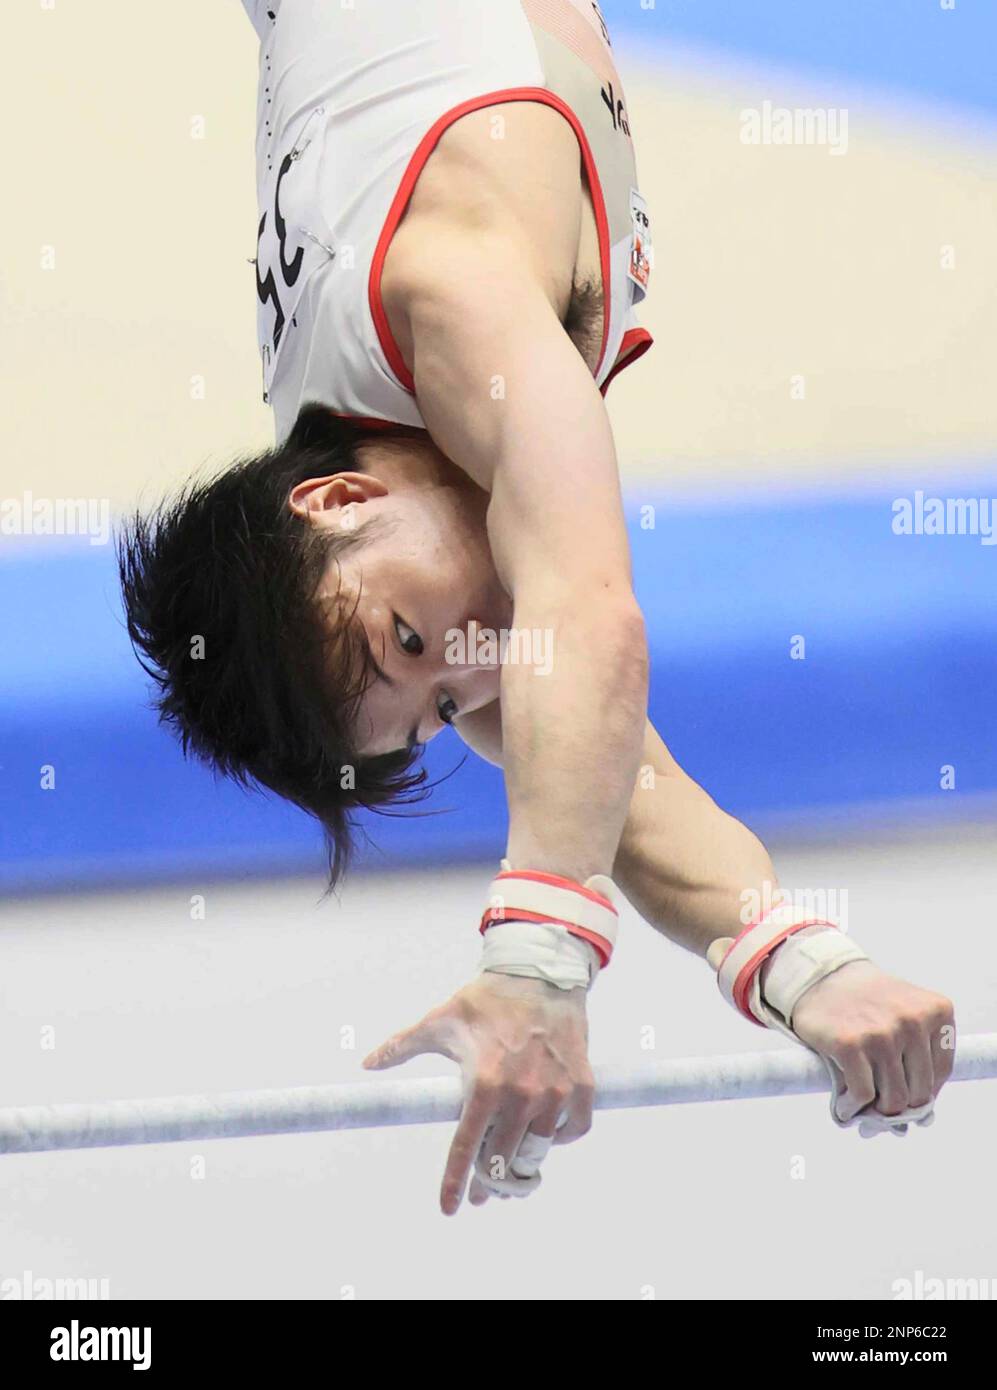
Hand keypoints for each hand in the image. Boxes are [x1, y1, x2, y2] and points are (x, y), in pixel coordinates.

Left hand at [362, 972, 594, 1213]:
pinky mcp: (582, 1085)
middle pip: (502, 1160)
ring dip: (524, 1168)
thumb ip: (402, 1046)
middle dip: (489, 1182)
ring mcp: (554, 1092)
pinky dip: (560, 1139)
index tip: (449, 1207)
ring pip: (538, 1151)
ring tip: (514, 1173)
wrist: (540, 972)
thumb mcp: (440, 1021)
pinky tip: (546, 1138)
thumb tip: (367, 1063)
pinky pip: (573, 1130)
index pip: (466, 1147)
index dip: (455, 1182)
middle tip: (483, 1191)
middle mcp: (520, 1094)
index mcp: (483, 1083)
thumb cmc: (486, 1000)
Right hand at [789, 960, 955, 1125]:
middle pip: (919, 1092)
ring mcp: (881, 1033)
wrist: (821, 978)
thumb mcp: (906, 1014)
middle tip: (880, 1104)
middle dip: (899, 1106)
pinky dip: (853, 1108)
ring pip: (893, 1099)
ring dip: (876, 1110)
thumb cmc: (867, 1003)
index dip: (923, 1091)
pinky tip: (845, 1103)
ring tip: (862, 1104)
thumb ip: (920, 1058)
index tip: (906, 1094)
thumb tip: (920, 1118)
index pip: (941, 1073)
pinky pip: (862, 1095)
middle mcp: (912, 1021)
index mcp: (936, 1011)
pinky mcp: (850, 1044)